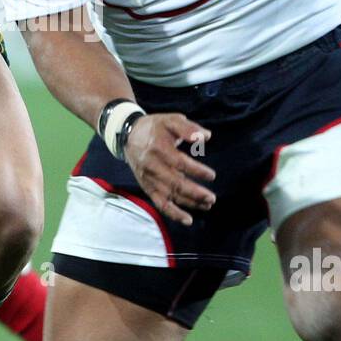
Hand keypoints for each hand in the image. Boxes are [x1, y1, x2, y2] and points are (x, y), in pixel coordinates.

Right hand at [122, 112, 215, 226]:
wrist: (128, 135)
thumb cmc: (154, 127)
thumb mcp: (171, 120)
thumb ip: (188, 128)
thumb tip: (206, 137)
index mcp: (159, 149)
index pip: (180, 163)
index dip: (196, 171)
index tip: (211, 176)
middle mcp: (152, 166)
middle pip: (176, 184)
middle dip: (195, 193)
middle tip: (212, 198)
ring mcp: (149, 179)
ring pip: (170, 196)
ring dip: (189, 203)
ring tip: (207, 205)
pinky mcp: (147, 187)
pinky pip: (160, 203)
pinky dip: (174, 213)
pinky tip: (188, 220)